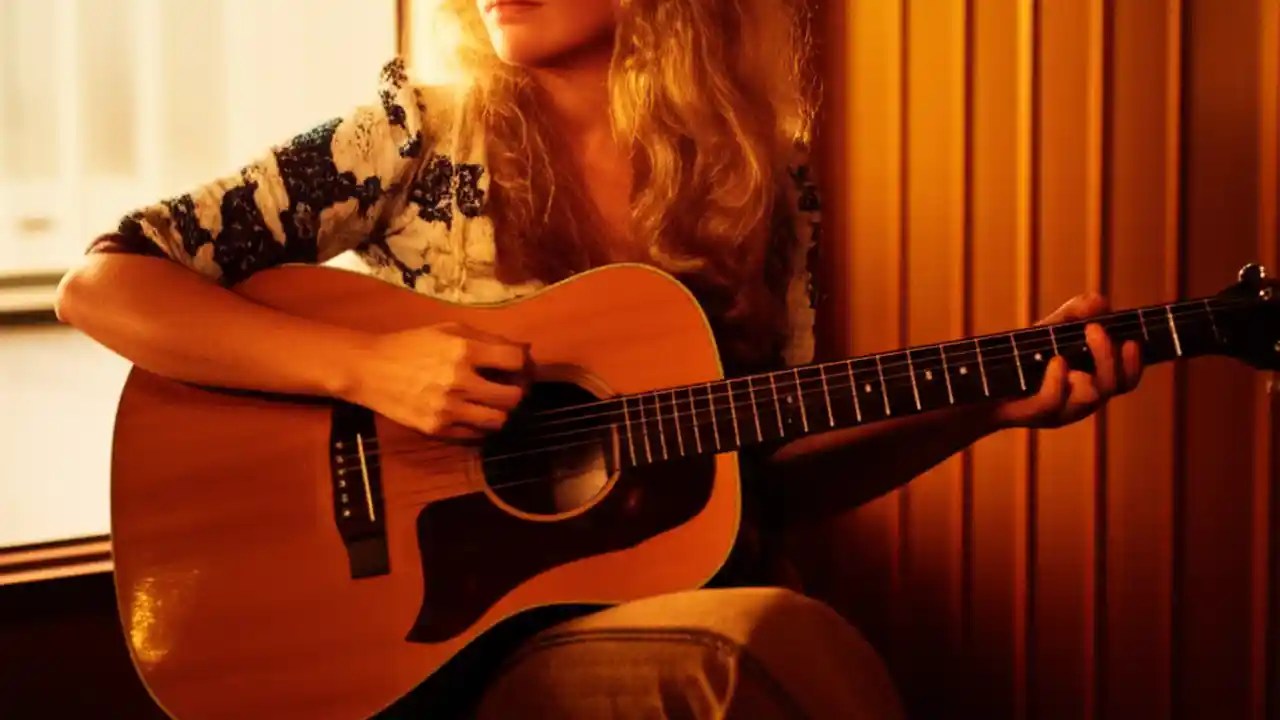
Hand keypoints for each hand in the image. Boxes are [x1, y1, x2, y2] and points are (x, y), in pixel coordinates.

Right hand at [344, 322, 529, 439]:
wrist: (369, 369)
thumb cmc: (412, 344)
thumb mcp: (449, 329)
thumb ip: (487, 338)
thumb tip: (525, 349)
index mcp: (464, 350)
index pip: (515, 360)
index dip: (523, 362)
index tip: (518, 365)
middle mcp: (460, 381)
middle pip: (513, 396)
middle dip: (517, 390)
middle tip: (510, 387)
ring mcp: (448, 409)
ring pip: (498, 420)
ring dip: (501, 411)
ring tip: (492, 403)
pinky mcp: (437, 429)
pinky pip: (475, 434)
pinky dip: (480, 425)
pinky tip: (473, 413)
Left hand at [992, 293, 1142, 429]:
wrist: (982, 382)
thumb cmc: (1022, 356)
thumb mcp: (1049, 330)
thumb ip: (1074, 315)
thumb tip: (1099, 300)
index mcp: (1092, 381)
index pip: (1125, 379)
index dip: (1134, 363)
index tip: (1132, 341)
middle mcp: (1082, 400)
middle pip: (1114, 385)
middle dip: (1108, 356)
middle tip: (1094, 329)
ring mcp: (1060, 411)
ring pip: (1090, 398)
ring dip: (1087, 372)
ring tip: (1071, 350)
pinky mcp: (1035, 414)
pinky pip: (1054, 402)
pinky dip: (1058, 380)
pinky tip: (1055, 362)